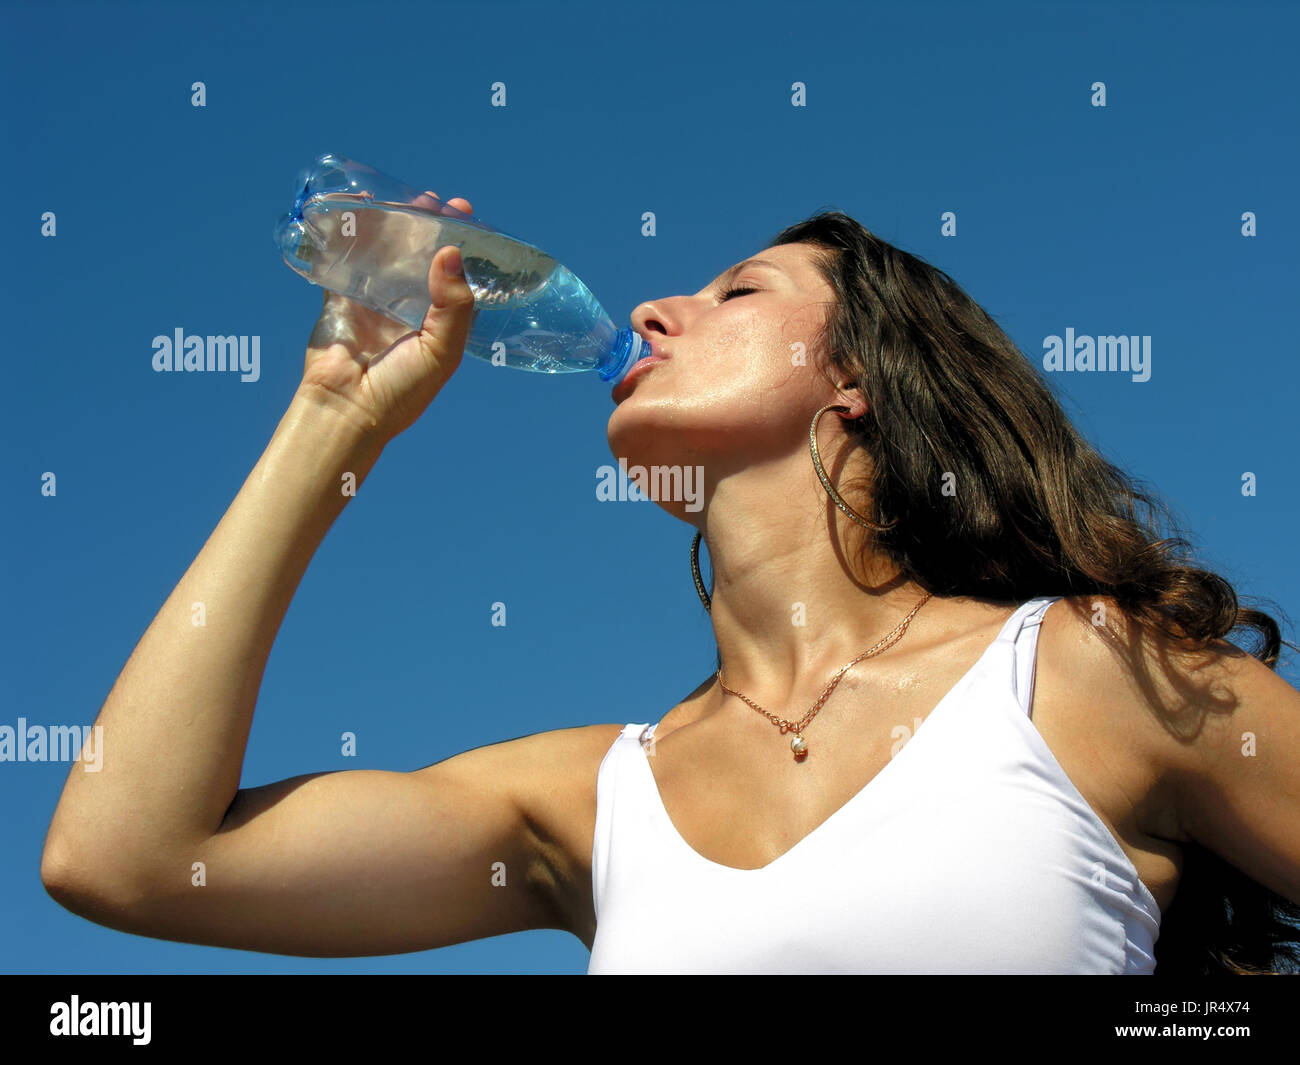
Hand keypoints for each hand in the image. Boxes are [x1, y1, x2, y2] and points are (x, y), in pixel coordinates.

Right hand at [300, 192, 476, 441]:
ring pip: (385, 253)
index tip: (465, 214)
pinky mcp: (341, 298)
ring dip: (391, 224)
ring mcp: (374, 302)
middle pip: (420, 257)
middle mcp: (409, 309)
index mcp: (439, 323)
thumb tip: (451, 252)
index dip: (462, 245)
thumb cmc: (401, 391)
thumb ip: (453, 305)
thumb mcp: (442, 352)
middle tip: (433, 200)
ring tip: (399, 197)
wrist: (346, 409)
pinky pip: (345, 258)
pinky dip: (347, 232)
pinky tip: (352, 205)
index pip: (455, 276)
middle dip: (427, 226)